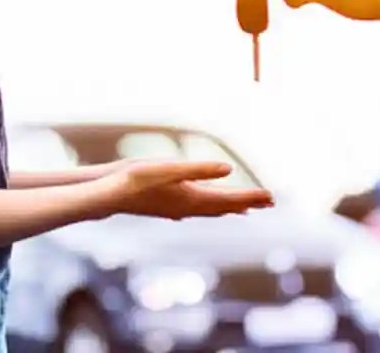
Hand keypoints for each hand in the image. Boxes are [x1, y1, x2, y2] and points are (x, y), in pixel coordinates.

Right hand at [103, 160, 273, 219]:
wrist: (108, 194)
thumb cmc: (135, 179)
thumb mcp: (168, 168)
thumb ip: (199, 169)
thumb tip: (227, 169)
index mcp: (192, 198)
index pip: (229, 200)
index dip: (251, 197)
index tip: (271, 196)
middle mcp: (188, 208)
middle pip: (225, 207)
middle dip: (247, 204)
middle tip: (270, 202)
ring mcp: (178, 209)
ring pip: (212, 210)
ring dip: (231, 207)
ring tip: (247, 208)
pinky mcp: (168, 206)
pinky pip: (198, 208)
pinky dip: (212, 207)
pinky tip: (209, 206)